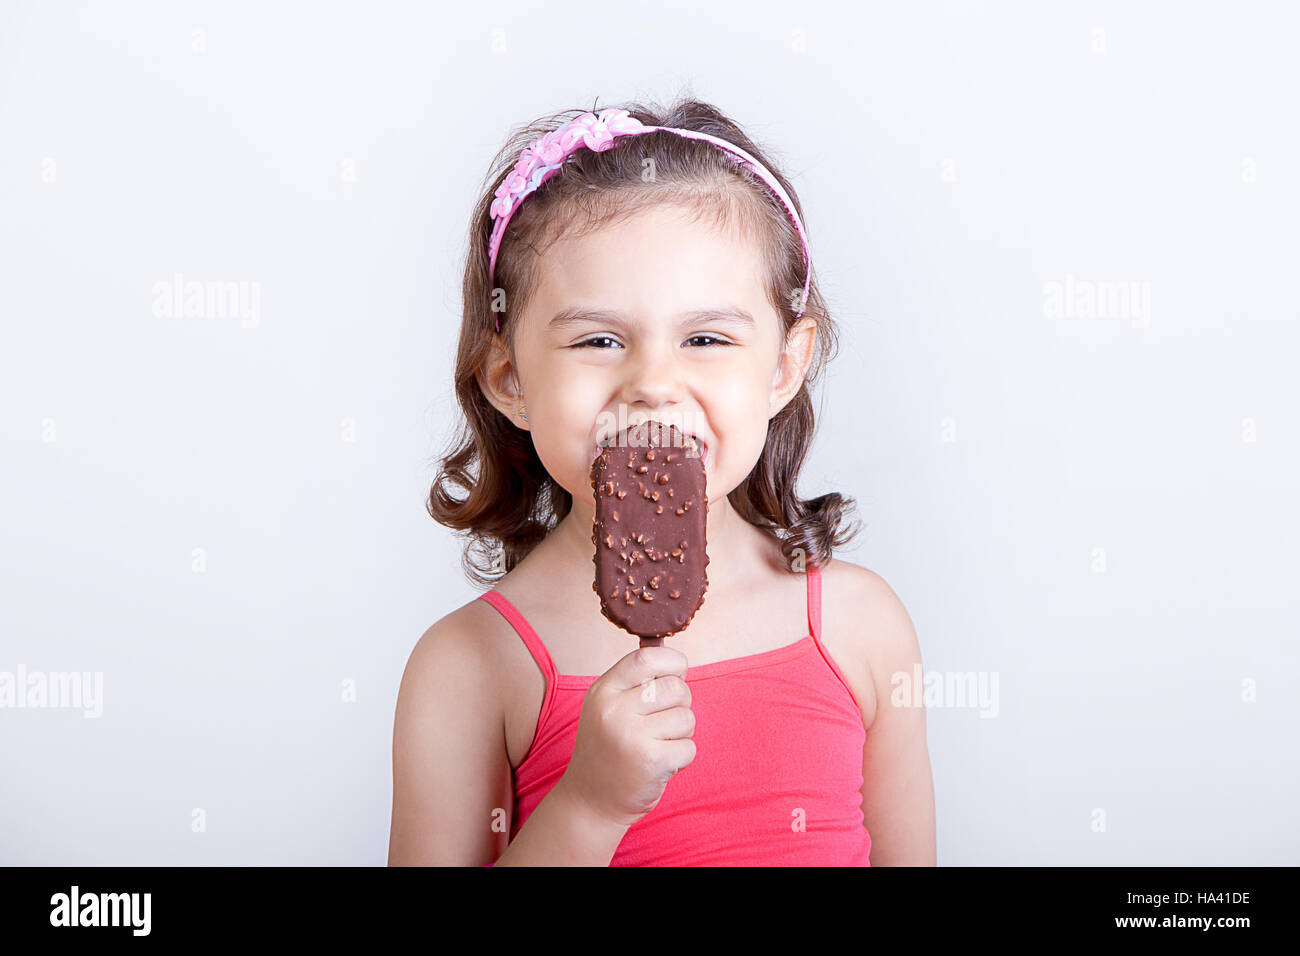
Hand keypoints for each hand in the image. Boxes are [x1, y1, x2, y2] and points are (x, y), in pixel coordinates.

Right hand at [559, 644, 696, 828]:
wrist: (590, 801)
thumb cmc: (608, 748)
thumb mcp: (608, 707)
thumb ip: (634, 681)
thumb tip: (669, 655)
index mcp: (603, 691)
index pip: (645, 659)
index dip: (672, 662)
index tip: (677, 673)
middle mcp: (614, 710)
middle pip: (676, 687)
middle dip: (681, 703)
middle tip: (663, 721)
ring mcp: (631, 736)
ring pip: (686, 717)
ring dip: (680, 734)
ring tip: (657, 745)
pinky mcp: (651, 761)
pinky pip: (689, 747)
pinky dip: (681, 757)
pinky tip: (660, 764)